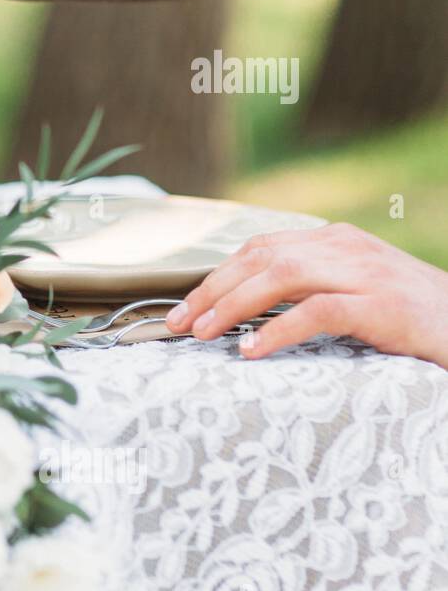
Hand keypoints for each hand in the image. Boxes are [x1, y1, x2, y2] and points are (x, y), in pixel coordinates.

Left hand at [165, 223, 447, 366]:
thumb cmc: (410, 319)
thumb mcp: (354, 292)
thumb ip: (307, 289)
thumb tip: (241, 311)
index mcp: (334, 240)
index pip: (259, 249)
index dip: (216, 277)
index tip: (183, 308)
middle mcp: (346, 247)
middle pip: (262, 258)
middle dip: (212, 291)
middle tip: (179, 324)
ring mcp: (366, 272)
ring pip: (282, 275)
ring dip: (233, 306)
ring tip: (202, 335)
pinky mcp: (382, 305)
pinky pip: (319, 311)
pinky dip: (278, 329)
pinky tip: (251, 349)